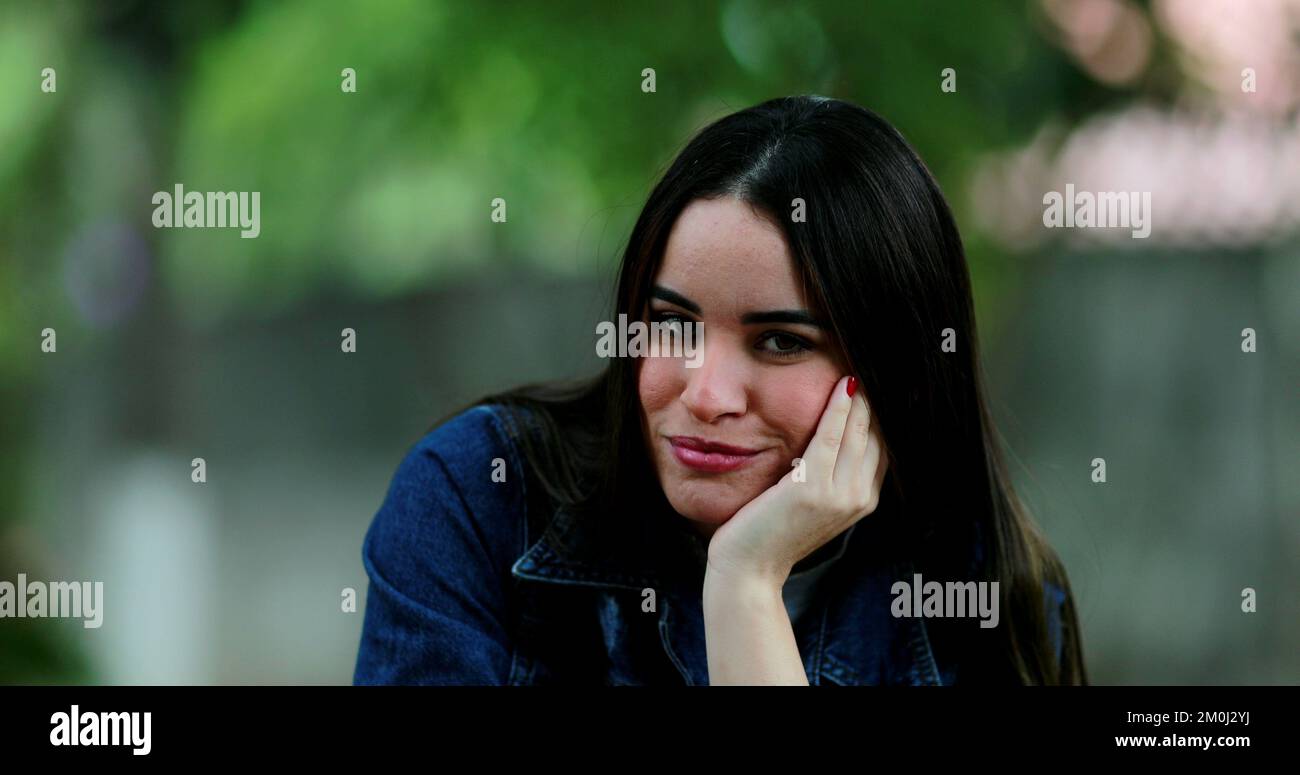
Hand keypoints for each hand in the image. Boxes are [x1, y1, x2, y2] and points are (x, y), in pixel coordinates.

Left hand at [705, 375, 888, 586]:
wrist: (750, 568)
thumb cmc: (773, 531)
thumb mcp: (812, 502)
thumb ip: (830, 475)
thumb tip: (835, 435)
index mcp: (863, 501)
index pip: (882, 446)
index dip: (882, 414)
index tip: (878, 383)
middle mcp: (859, 498)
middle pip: (876, 436)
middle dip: (876, 400)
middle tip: (873, 364)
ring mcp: (839, 495)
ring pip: (859, 433)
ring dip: (861, 398)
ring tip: (859, 367)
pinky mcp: (812, 488)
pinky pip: (831, 437)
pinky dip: (839, 408)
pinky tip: (843, 385)